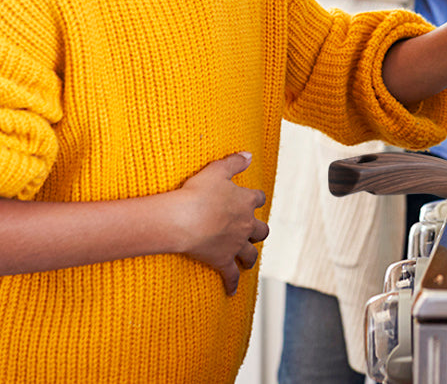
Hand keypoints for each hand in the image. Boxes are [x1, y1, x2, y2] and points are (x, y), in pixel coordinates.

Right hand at [168, 152, 268, 294]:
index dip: (254, 199)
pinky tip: (231, 291)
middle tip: (252, 232)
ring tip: (247, 260)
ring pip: (251, 253)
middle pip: (261, 230)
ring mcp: (236, 244)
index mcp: (245, 201)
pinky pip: (231, 275)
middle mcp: (245, 224)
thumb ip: (234, 161)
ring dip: (250, 256)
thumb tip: (249, 154)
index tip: (251, 200)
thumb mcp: (217, 170)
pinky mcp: (223, 261)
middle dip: (258, 231)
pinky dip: (232, 284)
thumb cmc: (198, 192)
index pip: (257, 198)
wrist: (185, 220)